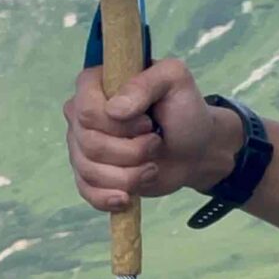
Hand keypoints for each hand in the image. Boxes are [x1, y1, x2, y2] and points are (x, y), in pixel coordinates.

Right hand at [63, 57, 224, 212]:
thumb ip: (146, 82)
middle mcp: (82, 116)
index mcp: (95, 85)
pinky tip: (126, 198)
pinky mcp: (93, 175)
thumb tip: (115, 110)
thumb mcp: (175, 80)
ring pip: (89, 170)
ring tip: (152, 166)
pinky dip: (108, 198)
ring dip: (128, 175)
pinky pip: (87, 192)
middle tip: (156, 143)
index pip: (86, 110)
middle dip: (131, 151)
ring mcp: (84, 147)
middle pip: (90, 143)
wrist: (195, 148)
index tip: (147, 123)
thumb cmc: (183, 110)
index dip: (118, 124)